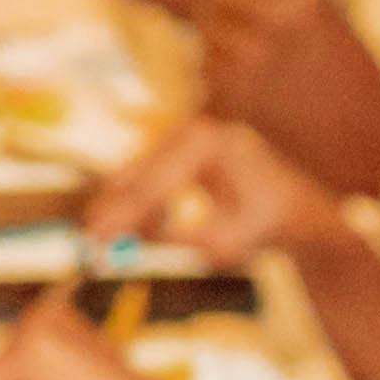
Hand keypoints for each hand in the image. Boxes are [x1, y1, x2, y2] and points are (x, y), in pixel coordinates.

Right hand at [84, 107, 339, 269]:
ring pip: (135, 177)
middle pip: (137, 175)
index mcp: (209, 143)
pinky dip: (135, 209)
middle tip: (88, 248)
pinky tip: (133, 234)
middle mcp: (191, 130)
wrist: (291, 209)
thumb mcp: (225, 242)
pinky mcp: (176, 150)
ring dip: (121, 215)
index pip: (154, 183)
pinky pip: (144, 179)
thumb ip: (180, 241)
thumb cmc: (265, 225)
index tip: (98, 243)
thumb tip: (134, 246)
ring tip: (109, 249)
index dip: (121, 217)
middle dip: (111, 214)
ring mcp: (182, 136)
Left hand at [176, 0, 379, 195]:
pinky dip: (220, 84)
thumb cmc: (355, 75)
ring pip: (205, 34)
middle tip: (228, 11)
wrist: (376, 144)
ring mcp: (250, 60)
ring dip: (217, 44)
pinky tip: (251, 91)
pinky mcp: (237, 100)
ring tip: (249, 59)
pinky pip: (206, 78)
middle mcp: (272, 18)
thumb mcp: (330, 11)